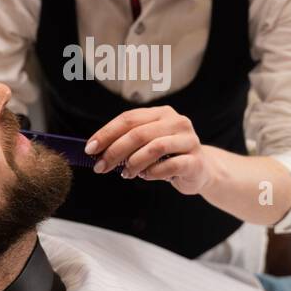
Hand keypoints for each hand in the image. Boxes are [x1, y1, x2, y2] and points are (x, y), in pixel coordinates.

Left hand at [85, 106, 213, 195]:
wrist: (201, 170)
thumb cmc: (168, 157)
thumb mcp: (147, 144)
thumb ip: (127, 143)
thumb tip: (95, 151)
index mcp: (161, 113)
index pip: (128, 118)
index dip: (107, 133)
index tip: (90, 148)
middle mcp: (177, 122)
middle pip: (138, 133)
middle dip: (114, 151)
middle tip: (100, 167)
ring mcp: (189, 140)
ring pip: (154, 147)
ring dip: (133, 163)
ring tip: (125, 174)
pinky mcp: (196, 161)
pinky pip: (170, 166)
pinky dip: (152, 173)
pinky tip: (145, 176)